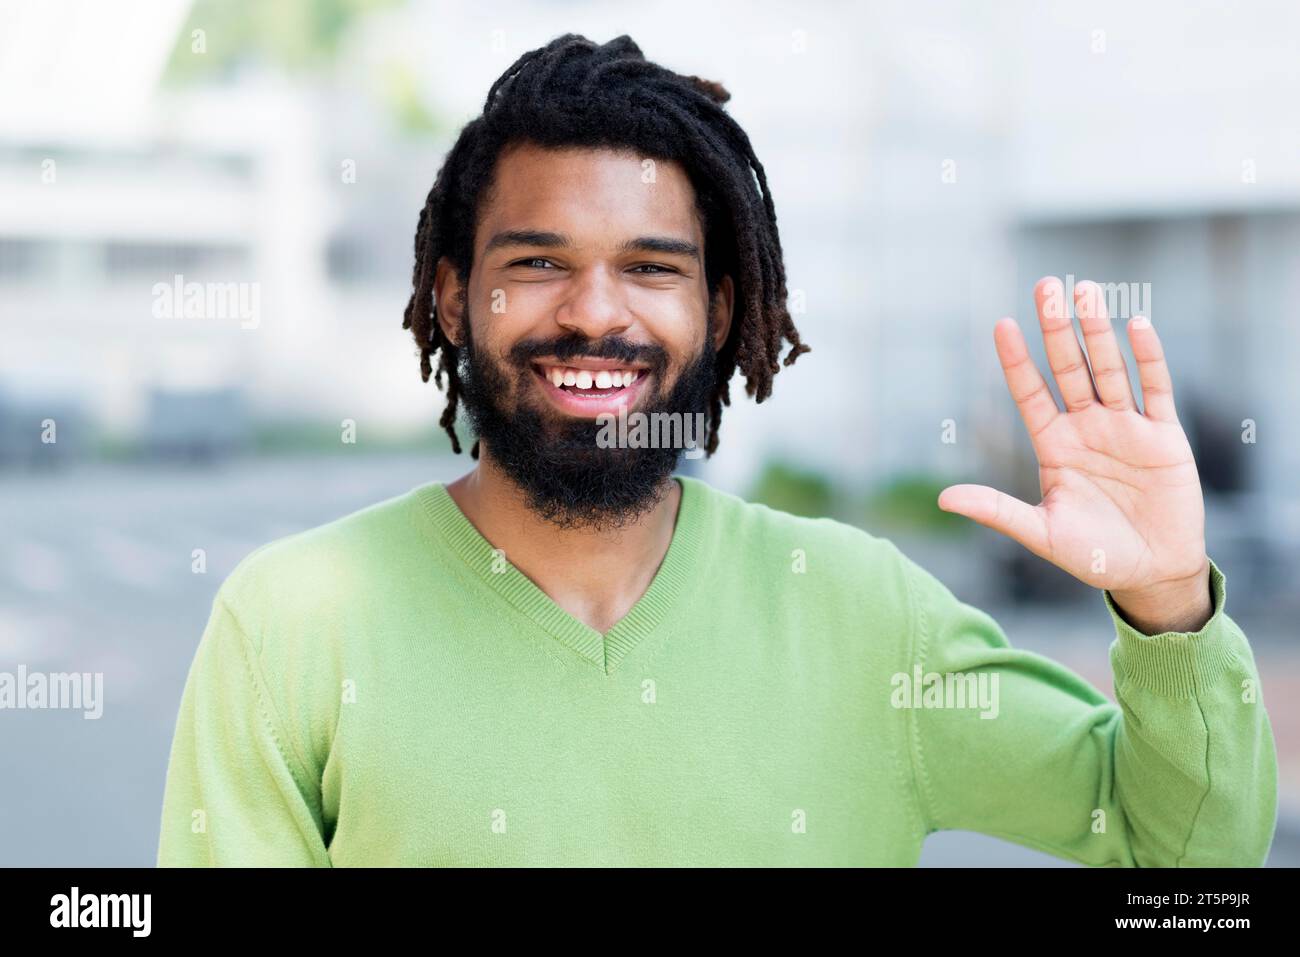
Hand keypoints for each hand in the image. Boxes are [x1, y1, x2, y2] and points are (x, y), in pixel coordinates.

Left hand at [938, 276, 1210, 631]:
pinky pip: (1155, 390)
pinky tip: (1136, 325)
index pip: (1031, 394)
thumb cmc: (1094, 556)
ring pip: (1109, 369)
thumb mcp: (1042, 533)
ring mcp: (1126, 428)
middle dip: (1057, 329)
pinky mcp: (1164, 437)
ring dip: (1098, 331)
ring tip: (1085, 290)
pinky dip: (1147, 359)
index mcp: (1055, 447)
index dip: (1017, 361)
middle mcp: (1088, 428)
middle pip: (1069, 368)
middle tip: (1045, 286)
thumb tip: (944, 499)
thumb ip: (998, 512)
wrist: (1152, 574)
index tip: (1001, 325)